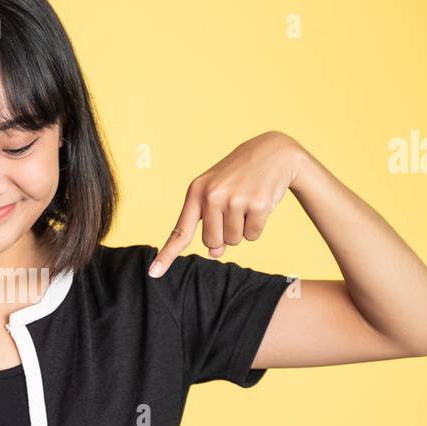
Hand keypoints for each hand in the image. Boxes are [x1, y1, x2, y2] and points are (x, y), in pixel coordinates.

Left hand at [149, 130, 302, 277]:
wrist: (272, 152)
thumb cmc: (238, 176)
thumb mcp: (217, 193)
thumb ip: (209, 222)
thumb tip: (214, 254)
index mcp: (196, 192)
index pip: (180, 231)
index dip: (167, 254)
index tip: (154, 273)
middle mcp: (212, 195)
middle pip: (212, 242)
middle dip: (224, 234)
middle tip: (234, 208)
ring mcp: (235, 200)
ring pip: (234, 241)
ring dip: (242, 229)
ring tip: (246, 202)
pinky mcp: (258, 205)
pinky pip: (253, 235)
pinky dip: (257, 226)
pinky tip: (259, 203)